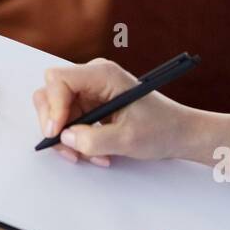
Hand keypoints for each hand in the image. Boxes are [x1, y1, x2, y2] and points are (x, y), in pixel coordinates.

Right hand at [33, 58, 229, 169]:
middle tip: (68, 149)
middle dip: (55, 124)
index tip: (57, 131)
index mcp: (103, 74)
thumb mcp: (128, 139)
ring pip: (57, 111)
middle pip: (50, 93)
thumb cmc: (162, 129)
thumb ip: (93, 139)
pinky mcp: (91, 106)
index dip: (53, 106)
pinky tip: (96, 153)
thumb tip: (65, 136)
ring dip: (67, 137)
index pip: (58, 79)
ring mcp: (90, 91)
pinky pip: (69, 121)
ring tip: (89, 156)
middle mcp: (93, 78)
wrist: (179, 134)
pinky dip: (76, 140)